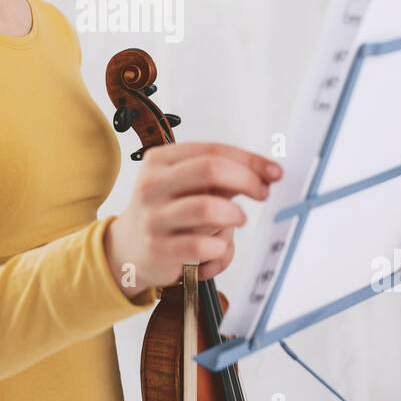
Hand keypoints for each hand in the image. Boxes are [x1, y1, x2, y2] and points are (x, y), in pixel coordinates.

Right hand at [103, 142, 282, 298]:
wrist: (127, 249)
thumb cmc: (164, 212)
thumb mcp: (182, 186)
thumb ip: (217, 177)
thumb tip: (263, 174)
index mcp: (160, 161)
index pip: (213, 151)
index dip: (249, 160)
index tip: (273, 172)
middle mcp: (153, 185)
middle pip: (211, 170)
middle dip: (247, 181)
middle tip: (263, 193)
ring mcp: (153, 217)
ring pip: (209, 208)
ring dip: (234, 216)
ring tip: (236, 221)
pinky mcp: (158, 249)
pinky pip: (204, 246)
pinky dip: (221, 250)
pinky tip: (218, 250)